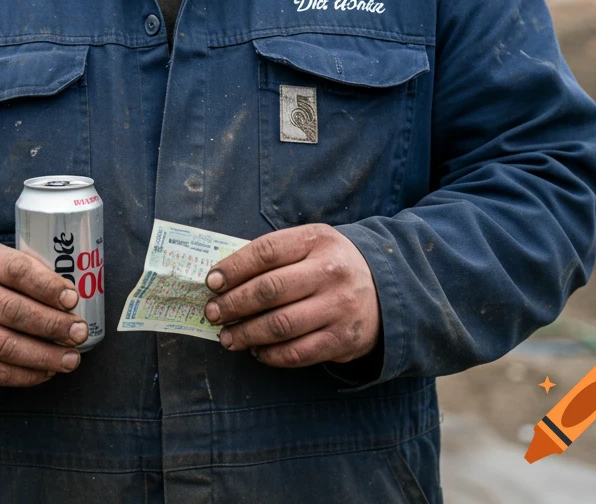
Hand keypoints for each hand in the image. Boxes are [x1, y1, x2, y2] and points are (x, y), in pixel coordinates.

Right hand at [0, 241, 88, 387]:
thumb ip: (29, 269)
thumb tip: (69, 296)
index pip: (16, 271)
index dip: (47, 286)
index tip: (73, 299)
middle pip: (12, 311)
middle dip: (52, 325)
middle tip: (79, 333)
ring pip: (4, 346)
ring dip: (43, 356)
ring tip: (71, 359)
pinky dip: (24, 375)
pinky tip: (46, 371)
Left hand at [203, 224, 379, 367]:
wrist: (384, 287)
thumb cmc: (330, 263)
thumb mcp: (310, 243)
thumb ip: (274, 255)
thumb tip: (223, 278)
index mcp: (316, 240)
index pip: (266, 252)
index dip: (234, 268)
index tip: (211, 282)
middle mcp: (330, 272)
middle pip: (270, 290)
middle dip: (233, 304)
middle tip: (213, 313)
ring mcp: (338, 307)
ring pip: (280, 325)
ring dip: (246, 334)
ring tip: (227, 337)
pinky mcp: (343, 339)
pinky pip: (298, 352)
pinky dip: (271, 355)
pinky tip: (256, 351)